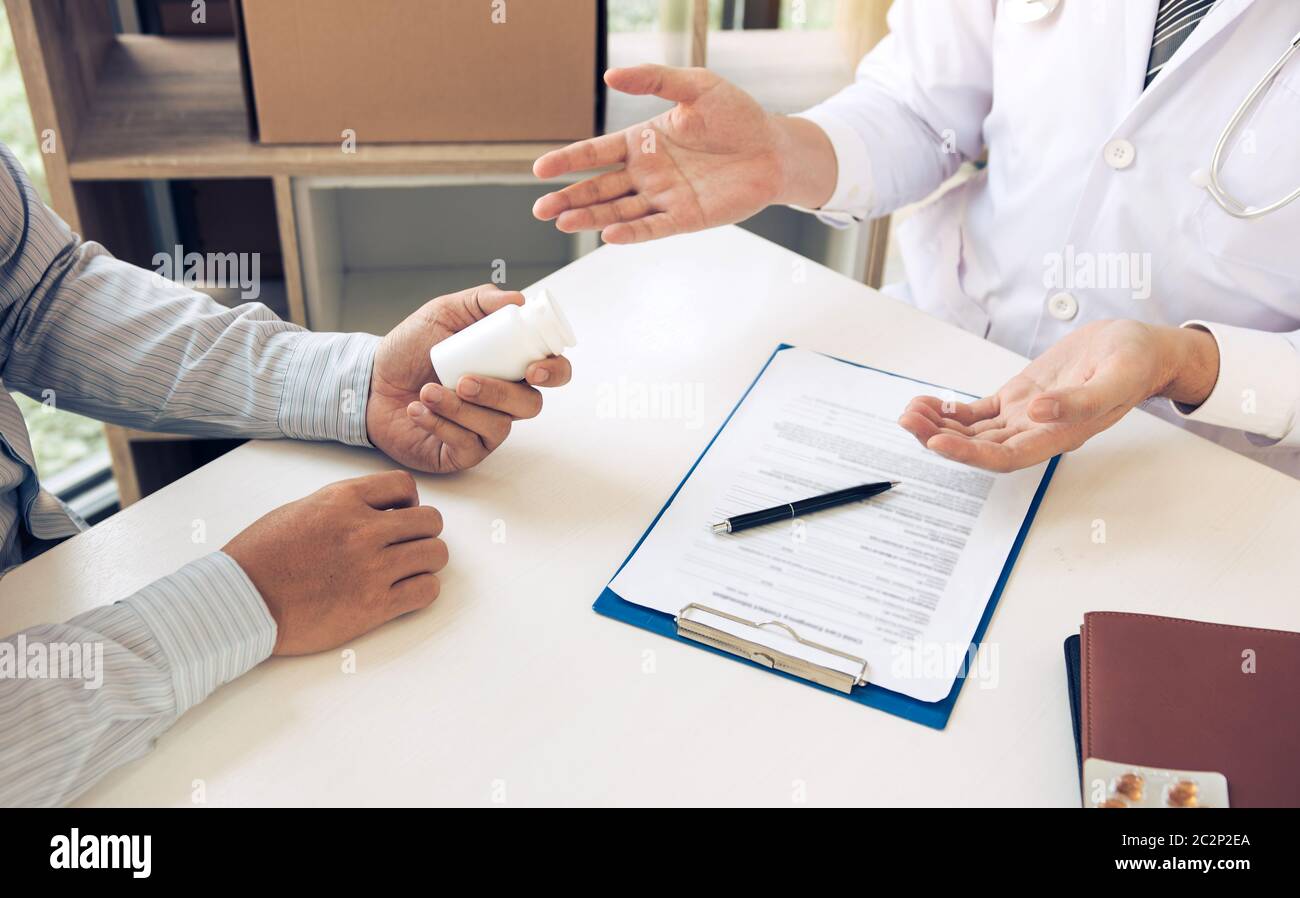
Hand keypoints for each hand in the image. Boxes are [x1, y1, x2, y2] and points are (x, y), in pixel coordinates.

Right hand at [224, 471, 447, 654]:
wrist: (240, 601)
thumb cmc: (261, 557)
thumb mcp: (302, 509)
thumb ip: (344, 506)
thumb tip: (377, 511)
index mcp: (343, 499)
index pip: (404, 485)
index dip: (408, 500)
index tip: (398, 514)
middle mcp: (363, 530)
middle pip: (430, 521)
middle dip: (422, 531)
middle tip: (406, 545)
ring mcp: (372, 569)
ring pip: (436, 554)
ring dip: (426, 561)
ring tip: (407, 569)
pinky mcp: (374, 606)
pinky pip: (426, 591)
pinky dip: (422, 590)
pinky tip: (404, 592)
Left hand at [367, 284, 571, 472]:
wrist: (371, 380)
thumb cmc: (410, 348)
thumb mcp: (443, 312)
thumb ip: (481, 301)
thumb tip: (518, 300)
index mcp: (510, 367)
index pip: (553, 373)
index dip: (554, 373)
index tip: (532, 369)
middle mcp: (504, 401)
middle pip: (529, 406)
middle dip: (498, 394)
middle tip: (463, 380)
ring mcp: (485, 429)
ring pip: (497, 427)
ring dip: (459, 409)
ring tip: (426, 391)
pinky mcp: (461, 453)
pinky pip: (466, 445)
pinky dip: (440, 425)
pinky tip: (417, 410)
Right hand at [531, 64, 836, 243]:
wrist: (774, 148)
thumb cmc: (737, 115)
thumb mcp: (695, 85)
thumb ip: (654, 79)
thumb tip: (610, 75)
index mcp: (643, 141)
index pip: (597, 153)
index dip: (569, 161)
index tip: (541, 169)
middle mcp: (648, 172)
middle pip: (599, 188)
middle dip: (569, 198)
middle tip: (541, 209)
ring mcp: (664, 197)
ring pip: (619, 210)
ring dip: (591, 217)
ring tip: (563, 223)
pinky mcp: (685, 217)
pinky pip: (653, 226)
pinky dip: (631, 231)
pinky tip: (609, 233)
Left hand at [897, 320, 1219, 471]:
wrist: (1141, 347)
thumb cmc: (1135, 361)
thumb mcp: (1116, 376)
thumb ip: (1080, 400)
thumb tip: (1037, 413)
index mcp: (1060, 435)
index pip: (1006, 457)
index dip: (970, 454)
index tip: (937, 442)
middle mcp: (1037, 432)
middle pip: (980, 448)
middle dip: (940, 438)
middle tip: (908, 421)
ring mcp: (1024, 416)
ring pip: (972, 431)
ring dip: (938, 426)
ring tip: (909, 412)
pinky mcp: (1017, 398)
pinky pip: (977, 412)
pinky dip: (949, 410)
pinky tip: (926, 403)